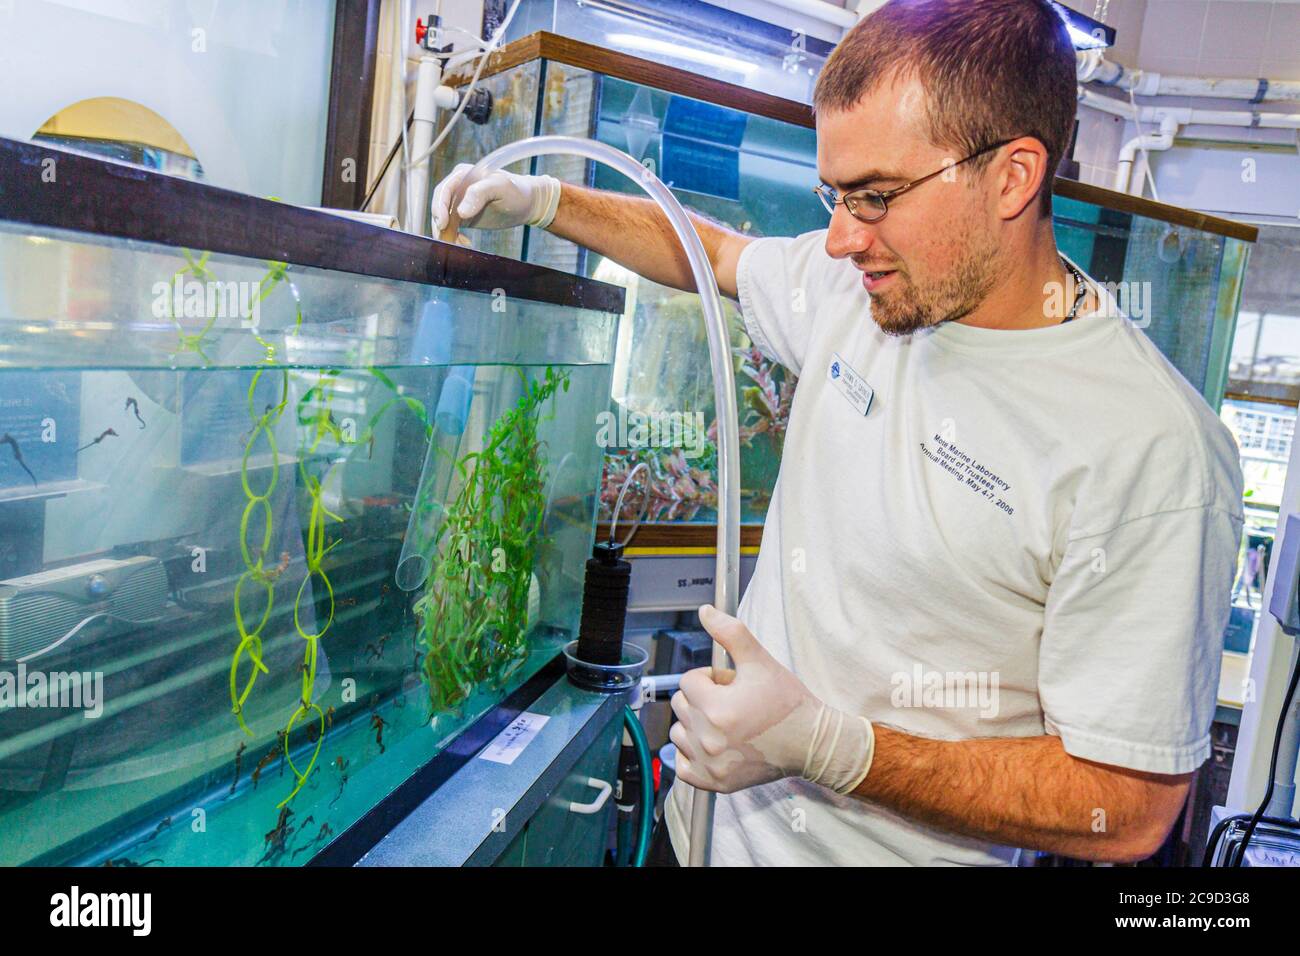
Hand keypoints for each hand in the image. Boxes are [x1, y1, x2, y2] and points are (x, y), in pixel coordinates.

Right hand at [430, 163, 561, 233]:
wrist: (527, 204)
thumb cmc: (516, 191)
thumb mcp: (500, 188)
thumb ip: (479, 194)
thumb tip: (460, 212)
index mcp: (462, 175)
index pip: (444, 190)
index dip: (440, 207)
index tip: (443, 224)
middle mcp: (457, 188)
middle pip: (440, 206)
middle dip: (441, 224)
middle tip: (447, 239)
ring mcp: (460, 203)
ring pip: (444, 219)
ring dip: (447, 233)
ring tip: (459, 244)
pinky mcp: (464, 216)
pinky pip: (452, 228)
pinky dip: (454, 237)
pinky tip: (465, 243)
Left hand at [670, 604, 874, 794]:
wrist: (812, 743)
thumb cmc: (788, 702)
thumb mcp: (761, 661)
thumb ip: (731, 633)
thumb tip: (705, 611)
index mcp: (717, 708)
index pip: (688, 681)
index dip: (710, 677)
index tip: (731, 684)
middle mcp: (709, 739)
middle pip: (681, 705)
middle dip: (702, 698)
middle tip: (732, 701)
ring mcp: (710, 764)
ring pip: (678, 733)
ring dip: (695, 724)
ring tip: (724, 723)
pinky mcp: (715, 784)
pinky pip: (682, 766)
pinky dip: (691, 755)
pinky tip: (714, 745)